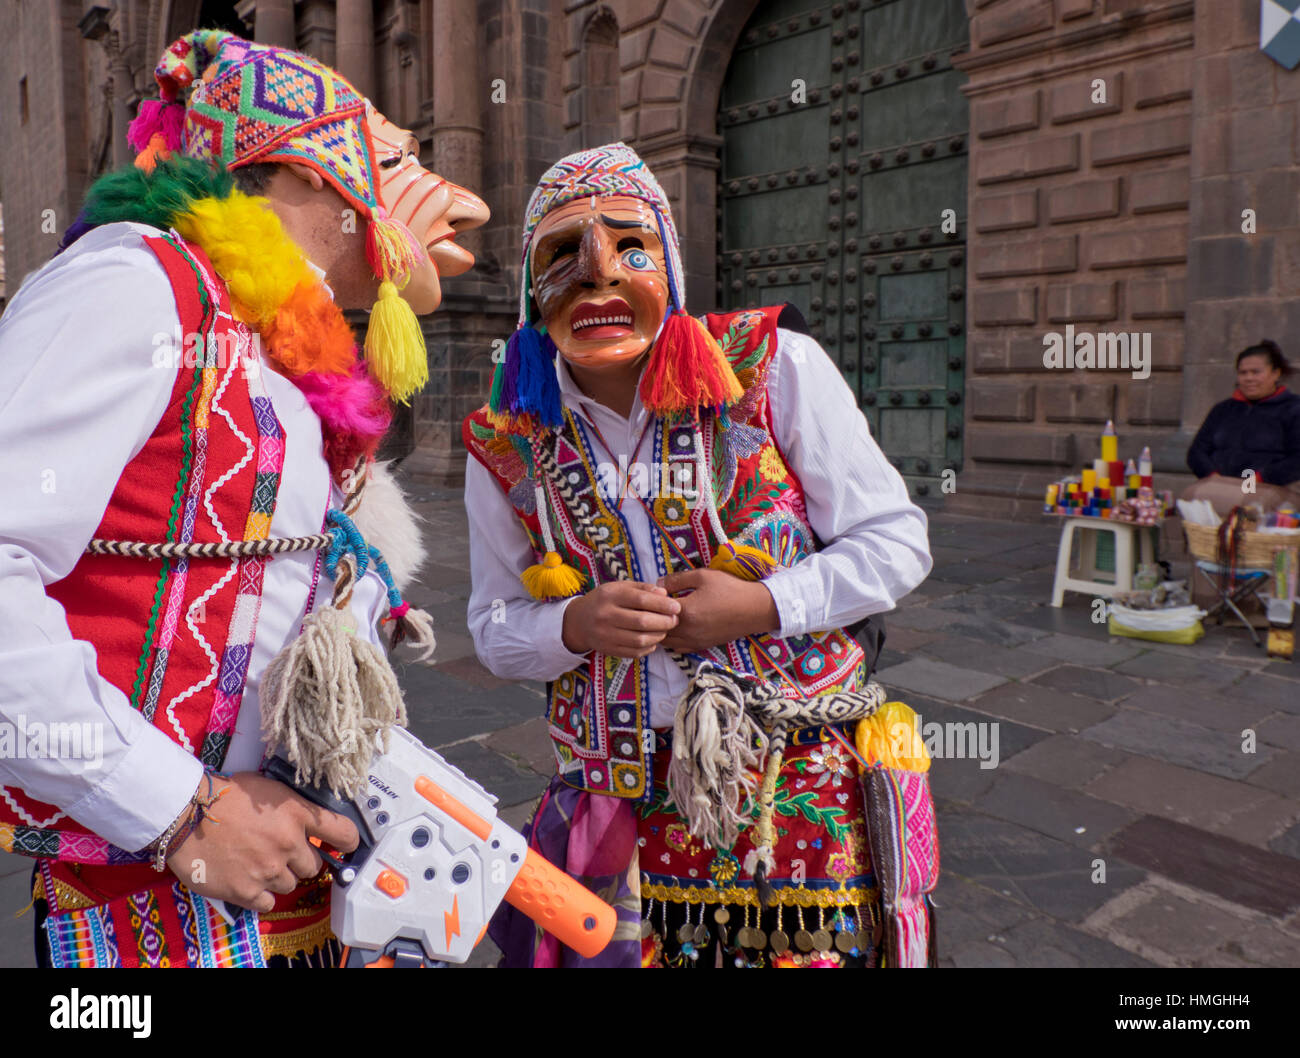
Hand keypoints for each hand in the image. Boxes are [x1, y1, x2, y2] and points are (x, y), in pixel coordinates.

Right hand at [165, 772, 358, 912]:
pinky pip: (268, 903)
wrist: (185, 813)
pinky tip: (248, 882)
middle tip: (278, 853)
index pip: (344, 833)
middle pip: (313, 866)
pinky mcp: (246, 891)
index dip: (347, 842)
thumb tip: (305, 816)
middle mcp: (289, 843)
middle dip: (299, 861)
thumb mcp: (268, 788)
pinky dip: (260, 896)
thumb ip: (291, 806)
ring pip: (290, 885)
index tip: (343, 846)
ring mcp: (268, 869)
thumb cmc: (223, 795)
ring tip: (256, 864)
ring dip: (278, 878)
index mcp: (297, 814)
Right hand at [561, 581, 679, 657]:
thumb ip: (643, 588)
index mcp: (610, 596)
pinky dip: (648, 648)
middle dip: (664, 622)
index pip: (641, 600)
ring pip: (640, 640)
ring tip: (664, 630)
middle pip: (642, 622)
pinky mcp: (607, 649)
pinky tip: (653, 641)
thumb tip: (665, 594)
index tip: (677, 607)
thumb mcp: (620, 587)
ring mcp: (605, 635)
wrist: (579, 621)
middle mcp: (606, 615)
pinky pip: (634, 652)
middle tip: (674, 620)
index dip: (663, 605)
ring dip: (658, 636)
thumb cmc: (606, 600)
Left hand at [657, 569, 779, 652]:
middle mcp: (687, 630)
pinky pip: (677, 648)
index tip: (651, 593)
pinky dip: (671, 640)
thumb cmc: (730, 589)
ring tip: (661, 617)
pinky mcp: (701, 646)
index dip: (651, 600)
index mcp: (686, 611)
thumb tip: (657, 583)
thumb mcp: (703, 576)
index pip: (656, 609)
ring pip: (665, 641)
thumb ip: (677, 579)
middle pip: (657, 628)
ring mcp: (694, 641)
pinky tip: (674, 628)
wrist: (754, 609)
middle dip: (652, 617)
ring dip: (660, 630)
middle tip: (651, 606)